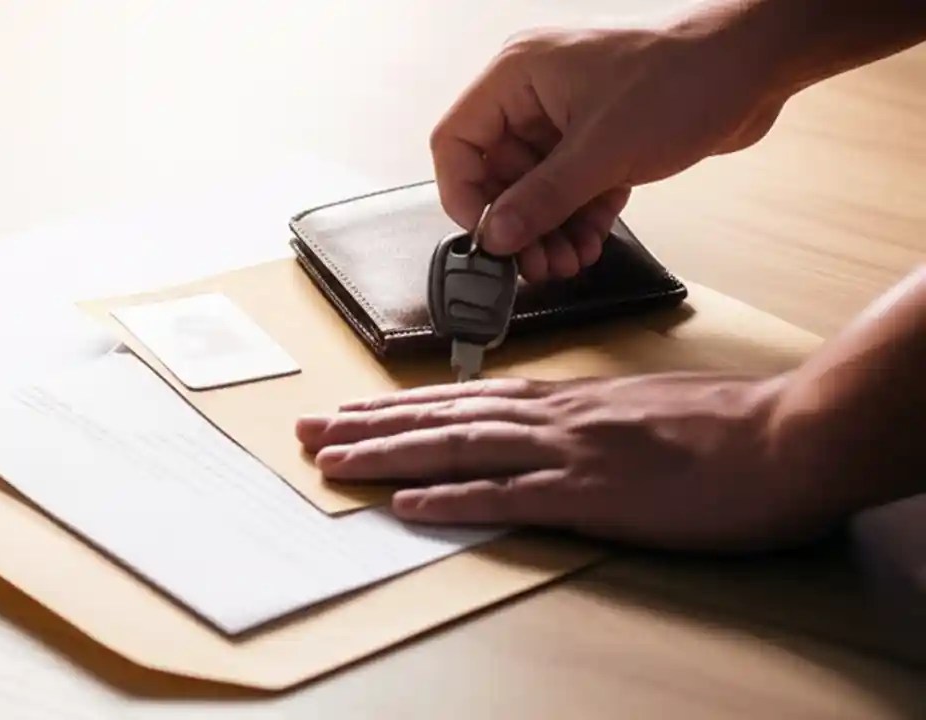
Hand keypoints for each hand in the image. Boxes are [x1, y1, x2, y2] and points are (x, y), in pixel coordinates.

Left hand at [296, 372, 851, 552]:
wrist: (785, 436)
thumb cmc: (724, 426)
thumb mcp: (641, 407)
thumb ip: (588, 418)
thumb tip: (552, 429)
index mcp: (565, 400)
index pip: (463, 398)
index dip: (401, 406)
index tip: (353, 409)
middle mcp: (553, 416)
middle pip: (441, 415)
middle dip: (368, 424)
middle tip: (309, 428)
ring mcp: (568, 452)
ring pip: (457, 447)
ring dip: (387, 455)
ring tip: (332, 460)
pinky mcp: (592, 494)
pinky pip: (507, 497)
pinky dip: (452, 499)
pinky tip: (407, 504)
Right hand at [432, 13, 789, 280]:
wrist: (756, 64)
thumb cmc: (684, 78)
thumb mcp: (602, 150)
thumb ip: (542, 198)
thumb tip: (496, 237)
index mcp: (517, 75)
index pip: (457, 140)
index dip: (464, 195)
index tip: (486, 238)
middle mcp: (534, 94)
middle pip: (497, 173)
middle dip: (517, 224)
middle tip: (534, 265)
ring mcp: (567, 117)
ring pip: (535, 188)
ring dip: (548, 231)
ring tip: (565, 263)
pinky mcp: (600, 139)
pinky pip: (570, 189)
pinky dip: (576, 219)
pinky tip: (587, 245)